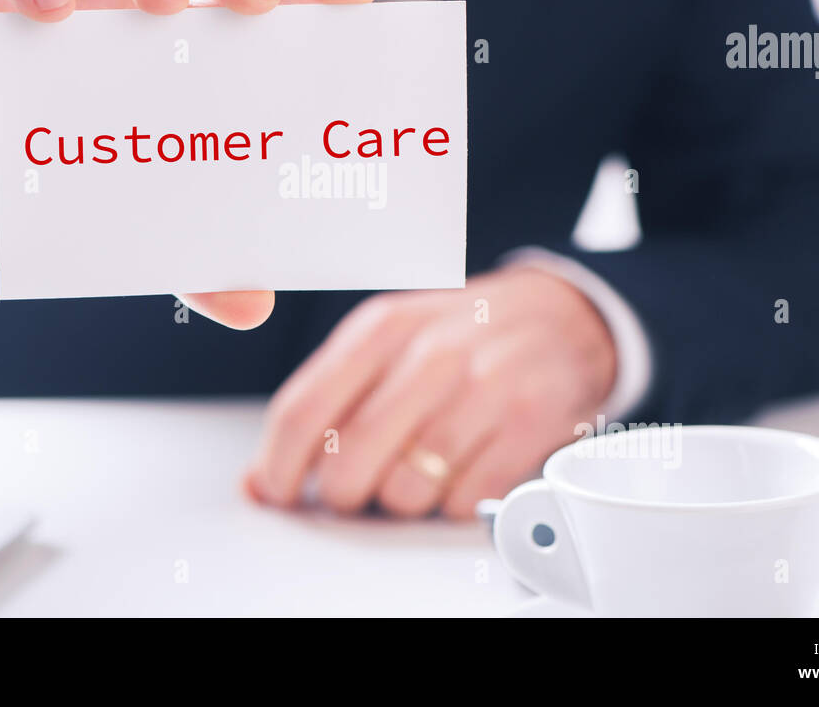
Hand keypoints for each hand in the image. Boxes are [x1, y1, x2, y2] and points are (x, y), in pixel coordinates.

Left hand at [246, 263, 617, 516]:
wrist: (559, 315)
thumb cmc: (459, 337)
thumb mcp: (386, 345)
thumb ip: (323, 403)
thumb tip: (259, 480)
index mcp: (382, 327)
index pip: (303, 411)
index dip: (278, 466)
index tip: (278, 491)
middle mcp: (431, 352)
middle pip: (349, 464)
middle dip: (342, 494)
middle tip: (356, 488)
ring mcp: (484, 388)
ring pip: (403, 492)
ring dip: (402, 499)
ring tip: (419, 470)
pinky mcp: (529, 423)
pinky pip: (460, 502)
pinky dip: (452, 501)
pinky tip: (461, 468)